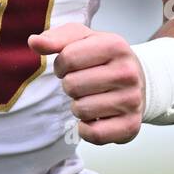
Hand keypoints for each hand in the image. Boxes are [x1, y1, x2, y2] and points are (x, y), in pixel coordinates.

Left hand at [28, 22, 144, 145]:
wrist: (140, 80)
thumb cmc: (103, 58)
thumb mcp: (83, 39)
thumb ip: (56, 38)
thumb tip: (33, 42)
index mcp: (115, 45)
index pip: (67, 58)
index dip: (61, 65)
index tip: (70, 67)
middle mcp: (128, 73)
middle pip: (71, 85)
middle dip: (70, 86)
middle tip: (84, 83)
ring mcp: (132, 101)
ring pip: (80, 110)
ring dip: (78, 106)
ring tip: (92, 97)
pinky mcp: (131, 126)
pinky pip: (94, 134)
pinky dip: (86, 129)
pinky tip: (95, 117)